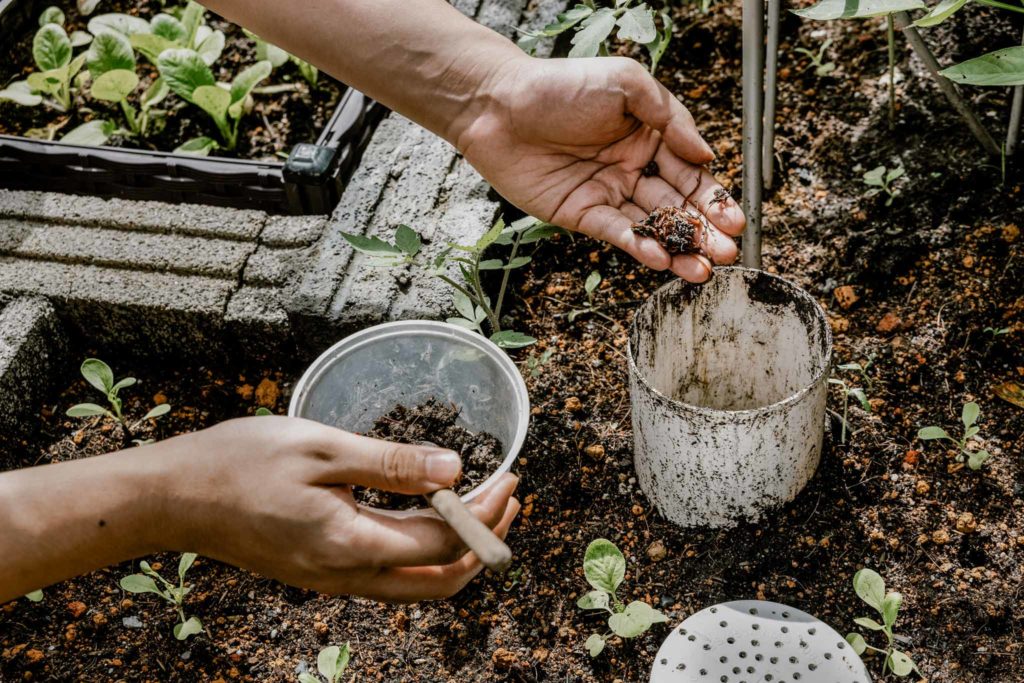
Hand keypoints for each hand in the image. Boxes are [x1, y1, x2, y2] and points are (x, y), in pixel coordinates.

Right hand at [160, 417, 519, 601]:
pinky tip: (429, 518)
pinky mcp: (320, 575)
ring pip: (417, 587)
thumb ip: (391, 464)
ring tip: (482, 508)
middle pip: (441, 581)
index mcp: (350, 544)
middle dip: (485, 543)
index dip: (484, 510)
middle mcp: (346, 576)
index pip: (442, 539)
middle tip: (510, 500)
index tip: (508, 475)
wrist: (174, 498)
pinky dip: (424, 555)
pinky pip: (390, 578)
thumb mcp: (321, 447)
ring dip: (459, 552)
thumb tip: (455, 470)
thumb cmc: (239, 463)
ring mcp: (332, 582)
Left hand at [455, 55, 745, 281]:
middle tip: (728, 255)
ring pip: (651, 226)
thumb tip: (705, 155)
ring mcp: (607, 193)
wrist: (500, 107)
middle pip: (677, 206)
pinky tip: (660, 259)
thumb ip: (669, 116)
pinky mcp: (581, 213)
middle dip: (704, 232)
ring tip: (703, 271)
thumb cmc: (561, 86)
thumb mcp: (625, 83)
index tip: (735, 220)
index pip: (691, 174)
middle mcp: (632, 167)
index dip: (713, 199)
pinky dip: (639, 247)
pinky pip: (616, 233)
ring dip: (678, 250)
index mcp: (649, 136)